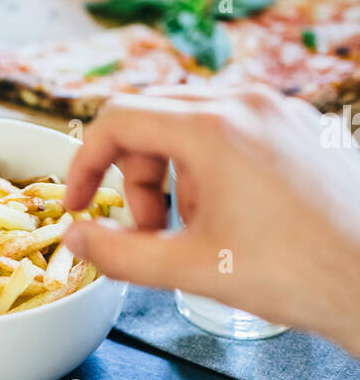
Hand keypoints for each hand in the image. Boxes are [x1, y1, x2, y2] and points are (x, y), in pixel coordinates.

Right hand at [62, 88, 359, 357]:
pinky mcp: (302, 127)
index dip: (85, 162)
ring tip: (198, 229)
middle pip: (153, 118)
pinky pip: (234, 132)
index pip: (118, 119)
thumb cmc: (296, 275)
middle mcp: (247, 104)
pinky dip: (214, 168)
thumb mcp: (190, 269)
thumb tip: (76, 237)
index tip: (79, 202)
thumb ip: (118, 253)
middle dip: (135, 175)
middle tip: (148, 229)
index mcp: (214, 129)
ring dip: (176, 174)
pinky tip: (234, 218)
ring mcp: (279, 111)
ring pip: (193, 125)